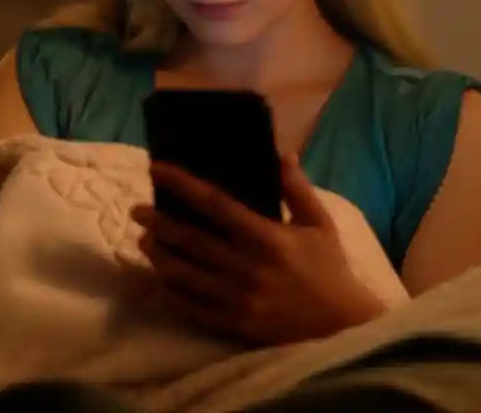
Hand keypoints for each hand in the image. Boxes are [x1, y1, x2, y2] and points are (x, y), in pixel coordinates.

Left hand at [131, 155, 387, 345]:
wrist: (343, 326)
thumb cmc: (330, 270)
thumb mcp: (321, 224)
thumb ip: (297, 189)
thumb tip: (281, 154)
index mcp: (267, 237)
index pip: (215, 204)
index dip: (183, 184)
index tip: (158, 169)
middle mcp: (246, 267)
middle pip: (191, 240)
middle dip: (159, 222)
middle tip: (137, 211)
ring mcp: (237, 299)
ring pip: (185, 274)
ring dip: (160, 255)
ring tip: (144, 241)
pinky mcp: (233, 324)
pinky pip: (192, 307)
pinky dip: (172, 292)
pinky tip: (160, 279)